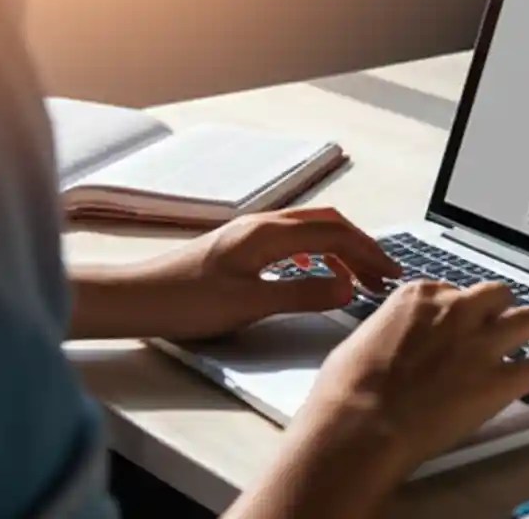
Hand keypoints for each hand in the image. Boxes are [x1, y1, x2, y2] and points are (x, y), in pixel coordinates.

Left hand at [69, 207, 400, 339]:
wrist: (137, 299)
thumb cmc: (186, 301)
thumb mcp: (251, 304)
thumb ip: (303, 294)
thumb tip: (347, 288)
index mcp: (268, 234)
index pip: (335, 235)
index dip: (369, 253)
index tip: (391, 274)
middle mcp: (263, 225)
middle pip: (328, 225)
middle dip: (363, 248)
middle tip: (386, 275)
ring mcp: (252, 234)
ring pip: (313, 231)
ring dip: (343, 251)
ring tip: (362, 279)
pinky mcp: (243, 247)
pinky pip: (295, 240)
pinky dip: (320, 254)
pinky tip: (320, 274)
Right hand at [226, 281, 528, 518]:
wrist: (361, 423)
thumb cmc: (347, 388)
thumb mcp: (361, 340)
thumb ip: (390, 331)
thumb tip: (392, 342)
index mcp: (420, 296)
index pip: (453, 290)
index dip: (460, 309)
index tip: (461, 323)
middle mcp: (457, 310)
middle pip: (497, 295)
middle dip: (502, 309)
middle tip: (504, 325)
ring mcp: (482, 344)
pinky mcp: (499, 381)